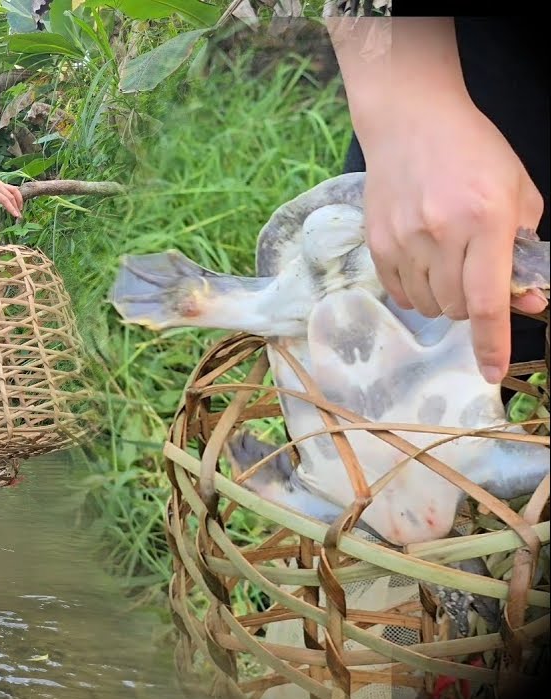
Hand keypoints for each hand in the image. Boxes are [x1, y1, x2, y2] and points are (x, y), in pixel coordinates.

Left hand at [0, 174, 23, 221]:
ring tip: (20, 209)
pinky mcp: (0, 182)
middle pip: (11, 195)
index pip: (5, 200)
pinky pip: (11, 188)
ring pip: (14, 190)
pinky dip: (16, 194)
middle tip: (20, 217)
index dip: (11, 208)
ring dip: (19, 199)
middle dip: (17, 206)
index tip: (16, 216)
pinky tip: (17, 202)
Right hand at [360, 101, 545, 382]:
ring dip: (443, 299)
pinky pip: (399, 291)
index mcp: (485, 219)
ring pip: (426, 304)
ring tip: (449, 266)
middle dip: (471, 306)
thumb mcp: (518, 193)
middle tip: (476, 277)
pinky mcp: (378, 240)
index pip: (488, 300)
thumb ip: (524, 250)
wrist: (410, 121)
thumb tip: (526, 301)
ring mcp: (404, 238)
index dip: (493, 343)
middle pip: (455, 308)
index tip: (493, 373)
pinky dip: (416, 291)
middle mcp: (441, 233)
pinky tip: (424, 266)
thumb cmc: (474, 151)